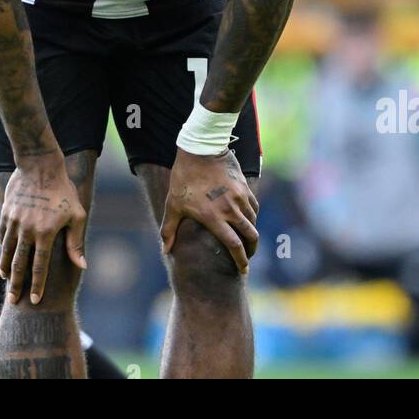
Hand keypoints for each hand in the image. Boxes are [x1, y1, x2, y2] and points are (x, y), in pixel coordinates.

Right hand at [0, 154, 87, 304]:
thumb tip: (82, 266)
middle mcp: (28, 230)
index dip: (37, 285)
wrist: (40, 165)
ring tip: (7, 281)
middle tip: (13, 301)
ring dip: (7, 268)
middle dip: (17, 285)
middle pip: (20, 264)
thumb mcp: (76, 215)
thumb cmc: (63, 190)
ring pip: (8, 251)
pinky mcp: (6, 212)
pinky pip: (3, 235)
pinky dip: (4, 248)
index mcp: (46, 233)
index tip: (35, 300)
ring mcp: (14, 221)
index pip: (40, 266)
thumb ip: (76, 243)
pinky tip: (5, 255)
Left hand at [161, 148, 258, 273]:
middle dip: (251, 250)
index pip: (234, 245)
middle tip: (248, 256)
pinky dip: (253, 216)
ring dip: (251, 233)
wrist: (201, 149)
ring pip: (253, 221)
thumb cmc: (184, 178)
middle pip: (250, 236)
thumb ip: (168, 230)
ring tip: (247, 239)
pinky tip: (248, 218)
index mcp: (214, 217)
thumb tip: (165, 250)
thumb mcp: (173, 204)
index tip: (243, 269)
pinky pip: (254, 206)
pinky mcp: (244, 187)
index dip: (241, 260)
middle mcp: (230, 210)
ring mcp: (239, 197)